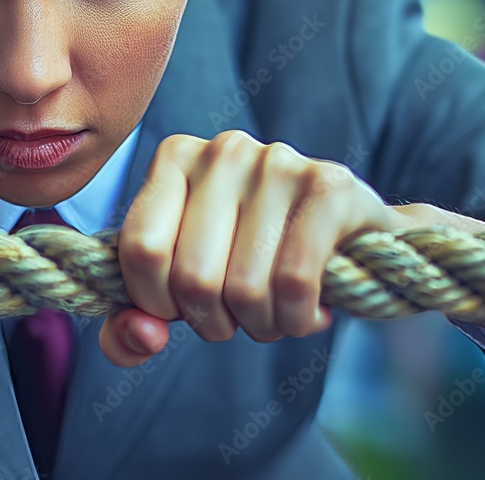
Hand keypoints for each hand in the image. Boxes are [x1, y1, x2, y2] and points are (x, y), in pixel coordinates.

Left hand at [100, 130, 400, 366]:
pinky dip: (297, 319)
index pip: (140, 249)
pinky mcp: (330, 185)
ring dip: (261, 327)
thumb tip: (143, 335)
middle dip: (213, 323)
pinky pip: (295, 282)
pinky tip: (308, 313)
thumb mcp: (182, 282)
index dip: (158, 303)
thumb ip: (133, 323)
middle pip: (193, 275)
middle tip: (237, 318)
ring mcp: (278, 161)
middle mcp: (223, 149)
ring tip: (275, 313)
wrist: (351, 233)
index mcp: (175, 157)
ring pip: (245, 287)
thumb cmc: (250, 257)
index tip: (182, 309)